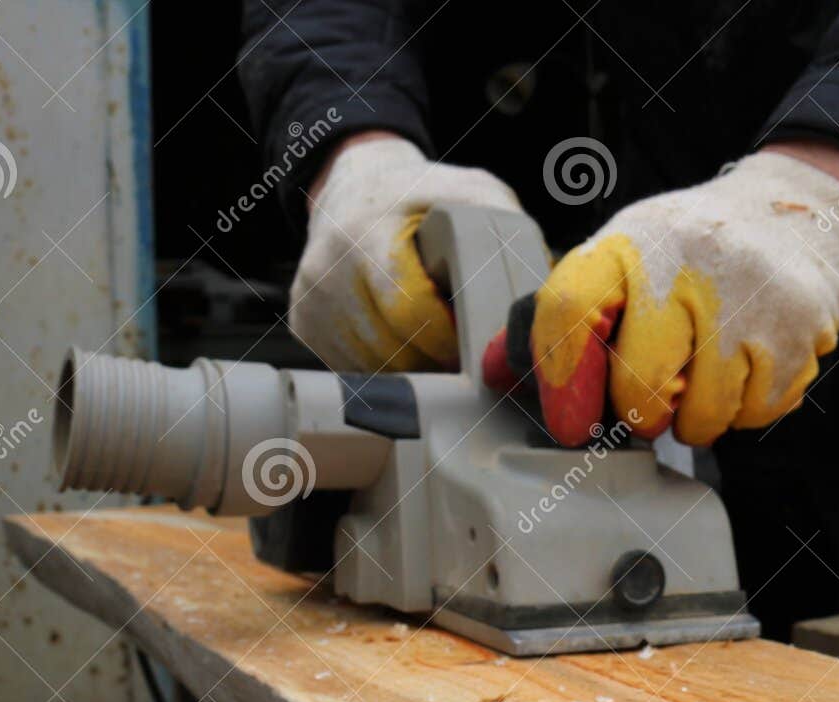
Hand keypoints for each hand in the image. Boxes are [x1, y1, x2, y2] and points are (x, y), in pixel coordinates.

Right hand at [290, 133, 524, 371]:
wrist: (353, 191)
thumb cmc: (422, 197)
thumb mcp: (471, 192)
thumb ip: (507, 230)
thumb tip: (536, 295)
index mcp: (366, 232)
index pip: (409, 312)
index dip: (448, 339)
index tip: (473, 343)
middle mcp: (327, 268)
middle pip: (393, 350)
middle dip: (437, 361)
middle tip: (466, 354)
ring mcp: (309, 301)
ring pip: (373, 370)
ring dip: (415, 371)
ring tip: (439, 347)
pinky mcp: (303, 326)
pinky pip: (354, 372)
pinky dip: (389, 371)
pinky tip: (407, 345)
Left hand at [528, 150, 838, 446]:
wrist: (795, 213)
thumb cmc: (692, 249)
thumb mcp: (625, 257)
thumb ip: (564, 315)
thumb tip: (496, 368)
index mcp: (631, 243)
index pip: (570, 310)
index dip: (561, 381)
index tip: (570, 423)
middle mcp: (689, 265)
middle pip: (639, 384)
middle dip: (640, 413)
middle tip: (651, 401)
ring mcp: (751, 302)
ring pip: (701, 416)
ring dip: (695, 419)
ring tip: (704, 377)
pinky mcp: (799, 336)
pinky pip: (752, 416)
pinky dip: (743, 411)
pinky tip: (744, 370)